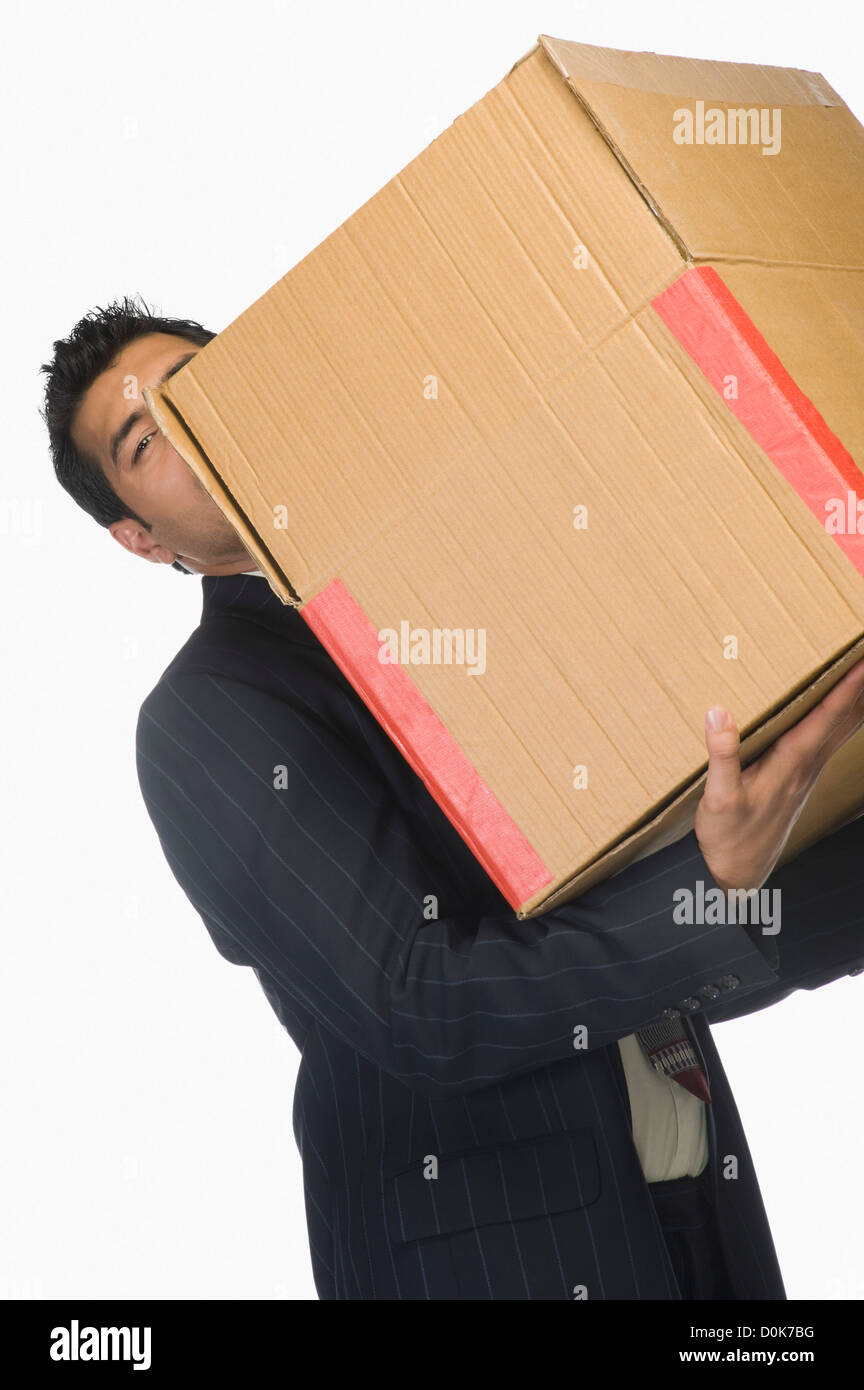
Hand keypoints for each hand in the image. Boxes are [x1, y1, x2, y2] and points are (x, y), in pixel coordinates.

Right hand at [695, 656, 863, 891]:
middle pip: (846, 719)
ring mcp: (807, 773)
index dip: (847, 687)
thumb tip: (718, 712)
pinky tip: (844, 710)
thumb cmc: (729, 838)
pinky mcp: (799, 778)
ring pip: (843, 729)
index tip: (861, 660)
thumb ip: (722, 755)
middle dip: (860, 687)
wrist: (738, 874)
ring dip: (857, 700)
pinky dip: (844, 717)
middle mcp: (807, 765)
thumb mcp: (718, 799)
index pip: (827, 717)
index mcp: (791, 763)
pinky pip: (832, 739)